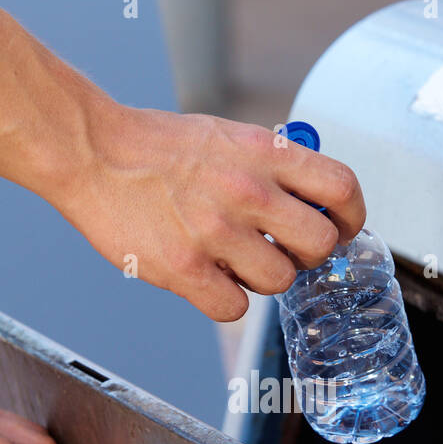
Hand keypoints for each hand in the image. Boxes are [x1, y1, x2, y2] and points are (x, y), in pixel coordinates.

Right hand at [56, 105, 367, 320]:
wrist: (92, 152)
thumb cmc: (158, 149)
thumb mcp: (229, 136)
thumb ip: (274, 166)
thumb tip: (317, 202)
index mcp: (263, 152)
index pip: (341, 188)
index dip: (350, 217)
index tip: (341, 228)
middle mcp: (247, 190)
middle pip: (320, 243)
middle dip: (308, 255)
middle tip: (284, 251)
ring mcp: (216, 232)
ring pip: (280, 281)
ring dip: (263, 279)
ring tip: (234, 261)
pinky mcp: (185, 269)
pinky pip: (234, 307)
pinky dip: (225, 300)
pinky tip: (207, 278)